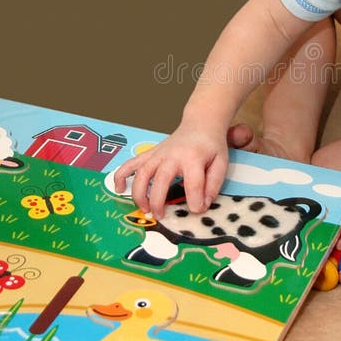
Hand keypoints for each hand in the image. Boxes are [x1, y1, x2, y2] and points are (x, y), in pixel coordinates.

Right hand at [112, 125, 228, 218]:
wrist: (200, 124)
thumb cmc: (211, 146)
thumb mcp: (221, 163)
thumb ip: (213, 185)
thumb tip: (201, 206)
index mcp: (193, 158)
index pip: (193, 183)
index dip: (195, 201)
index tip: (196, 211)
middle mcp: (172, 155)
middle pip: (161, 179)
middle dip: (158, 200)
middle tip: (160, 217)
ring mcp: (158, 154)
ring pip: (142, 172)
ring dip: (139, 193)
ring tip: (143, 209)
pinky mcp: (150, 154)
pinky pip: (131, 163)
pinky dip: (121, 175)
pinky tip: (119, 189)